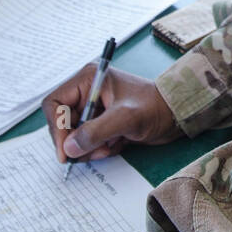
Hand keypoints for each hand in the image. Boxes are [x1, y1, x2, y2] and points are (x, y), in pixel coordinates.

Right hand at [43, 64, 181, 166]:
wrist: (175, 116)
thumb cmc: (154, 107)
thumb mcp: (125, 118)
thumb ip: (95, 132)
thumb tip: (68, 148)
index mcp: (88, 79)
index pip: (55, 104)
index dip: (56, 128)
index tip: (65, 150)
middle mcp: (87, 92)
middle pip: (62, 123)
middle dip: (76, 141)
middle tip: (94, 151)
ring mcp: (93, 109)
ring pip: (74, 136)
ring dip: (89, 147)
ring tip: (109, 147)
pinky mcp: (101, 123)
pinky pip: (87, 142)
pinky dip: (97, 149)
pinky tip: (115, 145)